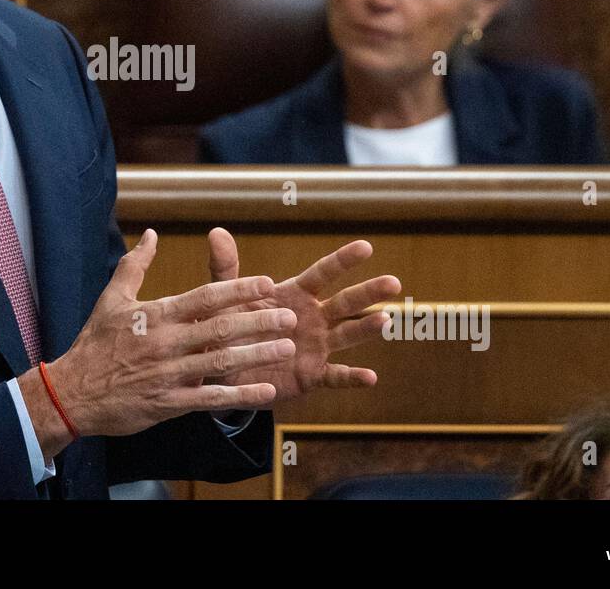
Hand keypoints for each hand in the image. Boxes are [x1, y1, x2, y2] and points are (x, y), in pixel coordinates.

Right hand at [22, 229, 299, 455]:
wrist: (72, 392)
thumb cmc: (94, 343)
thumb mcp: (111, 299)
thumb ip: (135, 265)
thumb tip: (151, 233)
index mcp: (156, 314)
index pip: (205, 297)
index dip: (238, 289)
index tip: (267, 283)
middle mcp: (166, 342)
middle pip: (220, 328)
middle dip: (259, 321)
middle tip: (290, 316)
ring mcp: (168, 374)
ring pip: (220, 362)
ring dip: (257, 355)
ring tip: (287, 347)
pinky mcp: (168, 403)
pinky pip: (210, 397)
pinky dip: (240, 395)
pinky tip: (265, 391)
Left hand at [201, 228, 400, 405]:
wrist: (223, 370)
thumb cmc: (229, 326)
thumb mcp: (224, 298)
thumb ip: (225, 268)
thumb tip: (216, 231)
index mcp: (295, 295)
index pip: (322, 274)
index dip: (343, 261)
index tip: (365, 246)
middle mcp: (313, 318)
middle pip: (345, 303)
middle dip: (368, 292)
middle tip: (392, 282)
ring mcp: (317, 346)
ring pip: (347, 334)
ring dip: (366, 328)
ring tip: (386, 319)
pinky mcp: (313, 375)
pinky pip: (336, 376)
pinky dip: (352, 377)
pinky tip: (370, 377)